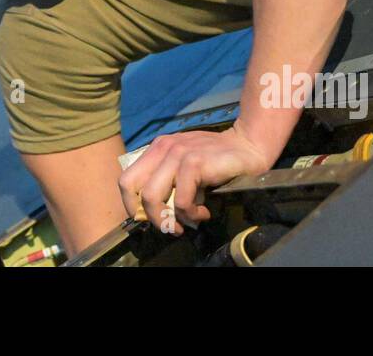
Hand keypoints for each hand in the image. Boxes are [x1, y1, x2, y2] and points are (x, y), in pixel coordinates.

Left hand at [117, 121, 274, 234]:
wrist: (247, 146)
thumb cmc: (216, 160)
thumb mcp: (185, 165)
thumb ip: (168, 179)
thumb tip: (152, 211)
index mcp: (157, 148)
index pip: (126, 178)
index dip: (131, 204)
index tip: (147, 219)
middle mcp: (163, 148)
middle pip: (133, 188)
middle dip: (148, 215)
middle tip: (167, 226)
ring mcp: (177, 153)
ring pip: (152, 196)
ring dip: (167, 218)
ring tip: (185, 224)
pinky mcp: (194, 162)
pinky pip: (180, 201)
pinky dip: (191, 214)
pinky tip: (204, 213)